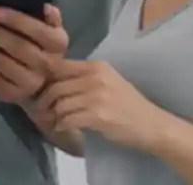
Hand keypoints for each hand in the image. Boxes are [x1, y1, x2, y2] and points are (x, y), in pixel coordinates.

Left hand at [0, 4, 68, 105]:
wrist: (44, 86)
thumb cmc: (42, 49)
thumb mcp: (52, 32)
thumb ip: (50, 18)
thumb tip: (45, 7)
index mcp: (57, 44)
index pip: (38, 30)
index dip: (16, 20)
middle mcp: (46, 65)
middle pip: (17, 47)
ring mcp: (29, 82)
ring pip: (1, 64)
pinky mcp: (12, 94)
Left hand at [36, 59, 167, 150]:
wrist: (151, 124)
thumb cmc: (128, 104)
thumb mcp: (108, 81)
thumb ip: (85, 78)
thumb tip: (54, 80)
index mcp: (97, 66)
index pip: (60, 66)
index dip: (46, 79)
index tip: (41, 90)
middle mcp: (95, 77)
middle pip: (56, 86)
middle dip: (45, 100)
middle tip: (41, 109)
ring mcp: (96, 96)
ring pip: (60, 103)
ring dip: (53, 114)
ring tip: (53, 119)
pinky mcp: (97, 115)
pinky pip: (68, 119)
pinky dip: (62, 124)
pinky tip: (62, 127)